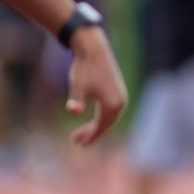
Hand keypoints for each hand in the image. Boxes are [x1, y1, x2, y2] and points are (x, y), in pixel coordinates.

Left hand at [64, 30, 128, 146]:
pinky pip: (111, 110)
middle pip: (106, 124)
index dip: (90, 136)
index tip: (79, 144)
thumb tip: (73, 110)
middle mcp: (120, 102)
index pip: (101, 126)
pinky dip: (101, 117)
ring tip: (81, 131)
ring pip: (109, 117)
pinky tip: (92, 117)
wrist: (94, 49)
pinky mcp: (118, 90)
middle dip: (92, 133)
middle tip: (76, 140)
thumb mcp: (77, 87)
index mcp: (112, 104)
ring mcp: (121, 96)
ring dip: (96, 125)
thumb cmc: (84, 68)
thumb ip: (76, 101)